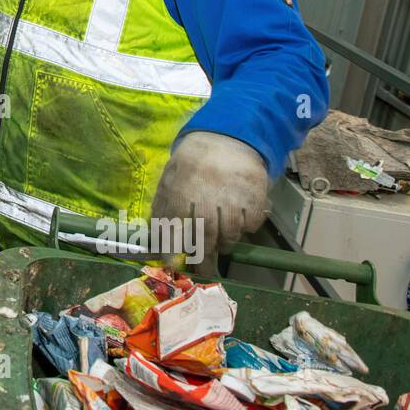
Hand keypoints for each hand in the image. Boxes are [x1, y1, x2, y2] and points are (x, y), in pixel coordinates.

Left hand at [150, 131, 269, 272]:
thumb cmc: (192, 165)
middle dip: (203, 259)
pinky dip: (246, 228)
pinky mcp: (254, 197)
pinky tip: (239, 220)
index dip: (173, 252)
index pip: (173, 231)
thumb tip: (155, 242)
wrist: (224, 138)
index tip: (175, 267)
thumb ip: (161, 210)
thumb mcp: (170, 181)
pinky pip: (251, 225)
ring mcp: (232, 198)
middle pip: (204, 239)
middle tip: (204, 271)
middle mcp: (205, 198)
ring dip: (225, 243)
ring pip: (230, 236)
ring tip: (221, 239)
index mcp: (179, 193)